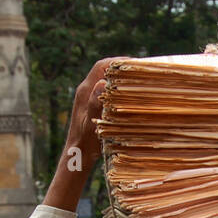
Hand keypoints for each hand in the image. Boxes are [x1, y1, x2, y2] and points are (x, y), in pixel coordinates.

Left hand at [42, 57, 127, 212]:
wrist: (76, 156)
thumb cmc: (84, 144)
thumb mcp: (91, 125)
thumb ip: (96, 103)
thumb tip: (103, 82)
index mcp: (84, 91)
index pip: (102, 66)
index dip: (118, 61)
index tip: (135, 64)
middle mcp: (85, 90)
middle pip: (105, 69)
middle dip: (123, 68)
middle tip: (141, 72)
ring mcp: (88, 97)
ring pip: (106, 79)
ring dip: (121, 78)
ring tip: (139, 81)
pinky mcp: (91, 105)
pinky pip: (106, 90)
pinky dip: (118, 88)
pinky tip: (130, 96)